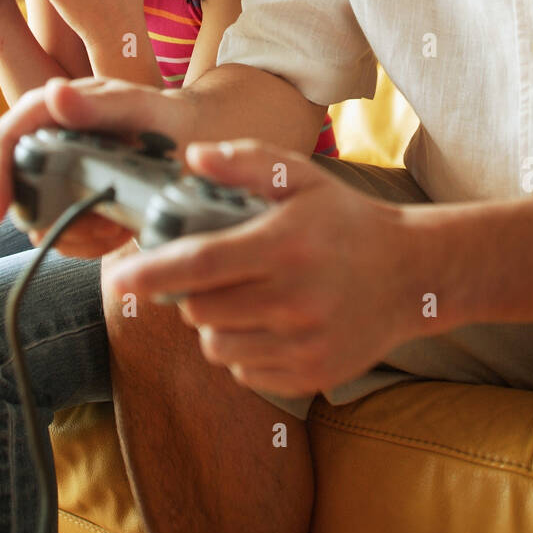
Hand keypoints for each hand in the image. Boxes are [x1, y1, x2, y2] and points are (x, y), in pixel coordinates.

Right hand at [0, 74, 193, 251]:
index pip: (4, 140)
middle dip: (50, 217)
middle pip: (16, 189)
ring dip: (76, 232)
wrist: (196, 139)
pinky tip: (119, 229)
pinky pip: (62, 235)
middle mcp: (49, 141)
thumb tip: (53, 93)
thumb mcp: (143, 109)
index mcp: (54, 109)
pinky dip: (89, 242)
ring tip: (119, 224)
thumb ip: (101, 105)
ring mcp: (58, 173)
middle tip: (101, 225)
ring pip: (38, 219)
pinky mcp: (73, 200)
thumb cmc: (170, 117)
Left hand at [105, 140, 421, 398]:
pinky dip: (244, 352)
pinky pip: (246, 372)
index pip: (200, 263)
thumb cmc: (346, 221)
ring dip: (215, 324)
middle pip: (200, 310)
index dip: (153, 271)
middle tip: (213, 274)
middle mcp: (292, 299)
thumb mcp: (301, 178)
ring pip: (218, 346)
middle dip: (191, 293)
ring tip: (244, 297)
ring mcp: (302, 343)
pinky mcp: (310, 374)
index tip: (120, 277)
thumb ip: (245, 162)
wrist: (412, 275)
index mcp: (284, 246)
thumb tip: (192, 157)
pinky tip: (270, 323)